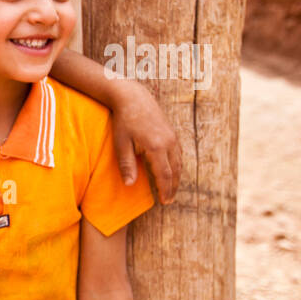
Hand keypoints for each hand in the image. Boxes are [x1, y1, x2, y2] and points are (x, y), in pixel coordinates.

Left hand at [110, 83, 180, 203]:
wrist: (133, 97)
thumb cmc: (124, 120)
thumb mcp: (121, 143)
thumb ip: (126, 165)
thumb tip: (129, 185)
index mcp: (156, 146)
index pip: (164, 174)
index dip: (165, 190)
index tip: (164, 202)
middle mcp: (168, 142)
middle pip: (175, 171)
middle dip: (173, 187)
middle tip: (169, 200)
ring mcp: (172, 137)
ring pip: (179, 163)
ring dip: (177, 178)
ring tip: (172, 190)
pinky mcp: (172, 133)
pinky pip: (178, 154)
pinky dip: (177, 166)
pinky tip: (172, 172)